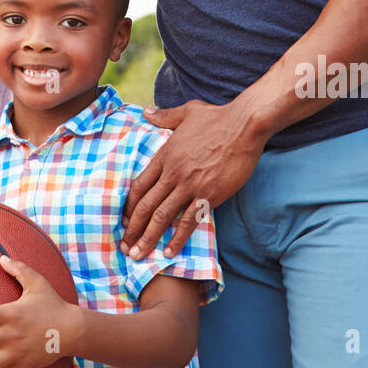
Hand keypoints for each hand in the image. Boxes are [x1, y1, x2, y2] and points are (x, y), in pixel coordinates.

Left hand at [122, 99, 262, 260]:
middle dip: (133, 228)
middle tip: (125, 247)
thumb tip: (146, 112)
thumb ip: (164, 116)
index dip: (129, 206)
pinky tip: (169, 252)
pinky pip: (189, 221)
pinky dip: (177, 238)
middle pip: (145, 205)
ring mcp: (190, 185)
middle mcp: (173, 173)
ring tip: (138, 255)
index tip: (123, 220)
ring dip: (148, 238)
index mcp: (165, 155)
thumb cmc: (217, 117)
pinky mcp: (209, 195)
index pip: (139, 186)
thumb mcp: (186, 112)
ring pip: (162, 216)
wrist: (244, 125)